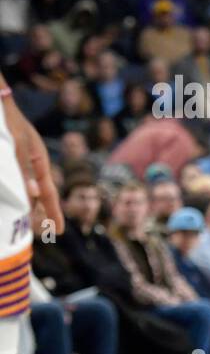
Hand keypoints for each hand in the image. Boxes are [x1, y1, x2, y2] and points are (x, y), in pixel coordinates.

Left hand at [16, 113, 61, 233]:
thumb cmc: (7, 121)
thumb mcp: (17, 147)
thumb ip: (24, 171)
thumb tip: (34, 195)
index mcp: (39, 161)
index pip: (49, 193)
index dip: (53, 213)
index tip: (58, 232)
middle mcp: (32, 162)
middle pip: (40, 192)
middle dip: (42, 211)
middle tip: (45, 231)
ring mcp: (22, 159)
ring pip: (27, 186)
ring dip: (28, 202)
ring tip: (28, 218)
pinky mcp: (11, 156)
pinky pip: (16, 178)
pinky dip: (17, 190)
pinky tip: (14, 195)